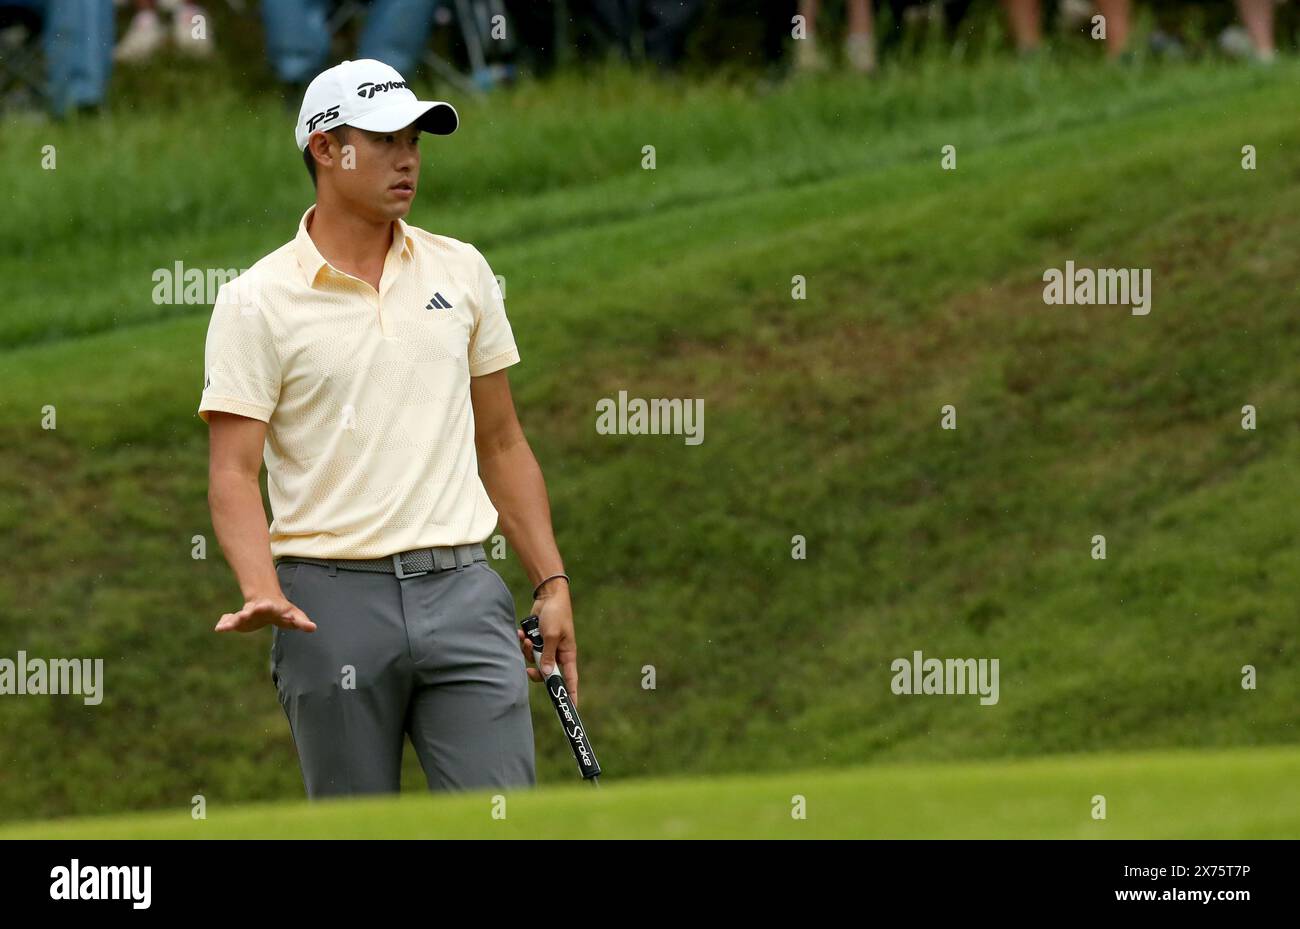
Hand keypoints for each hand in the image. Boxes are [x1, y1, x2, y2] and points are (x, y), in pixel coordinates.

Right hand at [215, 595, 316, 632]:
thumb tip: (313, 627)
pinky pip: (229, 622)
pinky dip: (224, 624)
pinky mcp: (239, 621)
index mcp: (272, 607)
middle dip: (250, 612)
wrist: (267, 603)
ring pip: (239, 616)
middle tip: (245, 613)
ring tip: (227, 625)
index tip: (264, 605)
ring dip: (234, 620)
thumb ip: (303, 622)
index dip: (267, 607)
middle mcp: (258, 609)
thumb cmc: (282, 611)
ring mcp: (247, 614)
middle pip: (253, 610)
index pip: (271, 607)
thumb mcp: (295, 616)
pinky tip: (219, 628)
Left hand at [516, 581, 577, 706]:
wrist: (548, 595)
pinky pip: (527, 648)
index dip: (571, 693)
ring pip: (533, 660)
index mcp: (567, 654)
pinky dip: (523, 641)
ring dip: (527, 651)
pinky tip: (521, 632)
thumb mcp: (552, 635)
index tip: (571, 708)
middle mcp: (557, 653)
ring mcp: (546, 647)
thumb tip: (545, 673)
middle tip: (528, 670)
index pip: (571, 679)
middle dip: (535, 671)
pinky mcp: (537, 640)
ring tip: (526, 639)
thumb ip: (547, 654)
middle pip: (546, 672)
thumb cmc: (556, 613)